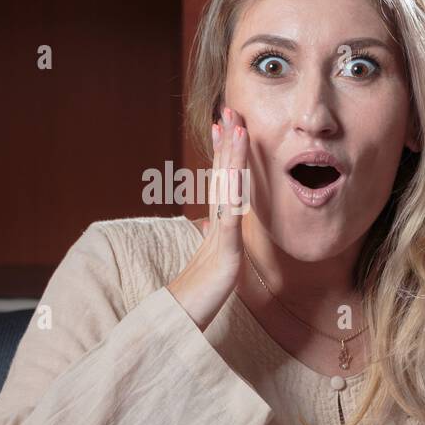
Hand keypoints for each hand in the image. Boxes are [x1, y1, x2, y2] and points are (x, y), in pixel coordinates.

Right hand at [166, 106, 248, 331]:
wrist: (184, 316)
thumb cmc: (198, 292)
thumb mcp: (211, 259)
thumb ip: (212, 238)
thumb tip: (209, 224)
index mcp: (215, 223)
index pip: (220, 179)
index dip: (223, 151)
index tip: (224, 126)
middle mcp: (215, 221)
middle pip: (221, 173)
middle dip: (227, 141)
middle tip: (228, 109)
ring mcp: (219, 232)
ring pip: (226, 185)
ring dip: (231, 153)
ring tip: (235, 124)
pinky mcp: (225, 247)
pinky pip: (232, 212)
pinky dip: (235, 187)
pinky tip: (239, 169)